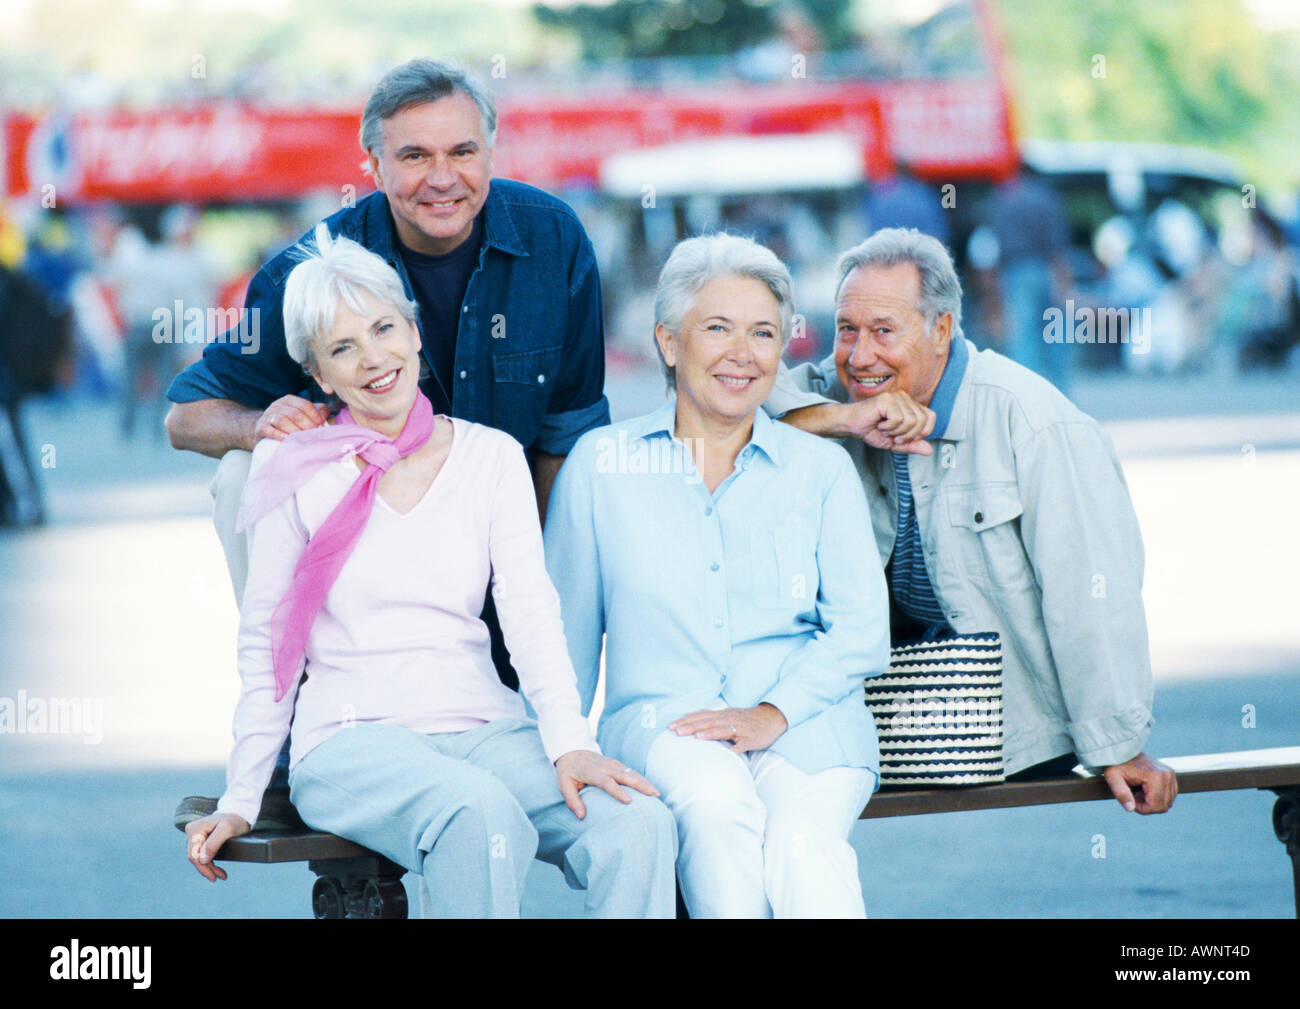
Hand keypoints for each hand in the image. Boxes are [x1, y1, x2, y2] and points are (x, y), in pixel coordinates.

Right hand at [185, 812, 249, 881]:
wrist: (239, 813)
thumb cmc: (235, 819)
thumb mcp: (227, 829)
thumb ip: (214, 843)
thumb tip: (202, 860)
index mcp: (196, 830)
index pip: (194, 854)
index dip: (203, 868)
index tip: (214, 877)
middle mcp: (192, 832)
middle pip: (195, 857)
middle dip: (207, 869)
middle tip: (220, 877)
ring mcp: (195, 835)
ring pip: (198, 857)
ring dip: (208, 868)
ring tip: (221, 875)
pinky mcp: (201, 838)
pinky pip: (202, 853)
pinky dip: (209, 862)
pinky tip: (216, 869)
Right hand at [253, 395, 329, 443]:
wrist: (266, 433)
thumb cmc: (290, 424)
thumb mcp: (302, 415)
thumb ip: (316, 411)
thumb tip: (327, 412)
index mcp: (289, 400)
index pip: (305, 405)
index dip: (315, 416)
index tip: (321, 426)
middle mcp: (276, 405)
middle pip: (295, 414)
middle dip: (307, 426)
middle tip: (313, 435)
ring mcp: (267, 416)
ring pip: (282, 421)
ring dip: (295, 431)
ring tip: (302, 439)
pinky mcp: (260, 428)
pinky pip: (270, 430)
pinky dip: (280, 435)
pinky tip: (288, 440)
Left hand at [554, 750, 660, 819]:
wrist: (572, 751)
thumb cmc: (568, 771)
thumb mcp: (563, 785)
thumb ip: (572, 800)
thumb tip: (581, 816)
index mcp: (591, 772)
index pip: (606, 781)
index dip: (617, 791)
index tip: (628, 801)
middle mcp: (605, 766)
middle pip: (624, 775)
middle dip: (640, 784)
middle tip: (653, 795)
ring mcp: (612, 764)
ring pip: (631, 772)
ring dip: (644, 782)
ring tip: (656, 793)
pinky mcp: (617, 764)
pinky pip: (631, 771)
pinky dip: (641, 779)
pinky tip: (650, 788)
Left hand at [668, 703, 787, 754]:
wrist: (771, 718)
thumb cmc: (746, 719)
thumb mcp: (727, 715)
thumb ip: (710, 718)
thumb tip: (689, 717)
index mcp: (722, 715)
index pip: (701, 716)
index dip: (686, 720)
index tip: (671, 726)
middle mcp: (729, 719)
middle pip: (707, 722)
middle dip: (691, 726)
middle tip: (676, 731)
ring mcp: (740, 729)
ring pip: (722, 730)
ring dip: (709, 733)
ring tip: (695, 737)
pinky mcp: (750, 738)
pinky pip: (742, 744)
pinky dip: (735, 747)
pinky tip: (728, 753)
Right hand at [845, 392, 934, 454]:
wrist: (851, 425)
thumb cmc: (871, 430)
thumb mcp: (895, 443)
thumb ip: (912, 445)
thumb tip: (929, 450)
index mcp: (909, 406)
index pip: (930, 416)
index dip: (923, 431)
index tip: (906, 438)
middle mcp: (905, 398)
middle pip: (922, 420)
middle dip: (908, 435)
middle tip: (894, 436)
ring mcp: (896, 397)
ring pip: (911, 420)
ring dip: (897, 431)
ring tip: (885, 430)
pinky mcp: (887, 399)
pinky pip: (898, 418)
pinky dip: (889, 427)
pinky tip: (880, 425)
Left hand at [1102, 752, 1177, 813]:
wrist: (1124, 751)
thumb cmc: (1117, 765)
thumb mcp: (1113, 778)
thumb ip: (1121, 793)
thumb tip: (1130, 808)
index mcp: (1155, 776)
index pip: (1155, 806)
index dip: (1142, 809)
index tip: (1131, 800)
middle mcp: (1167, 775)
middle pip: (1163, 806)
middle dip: (1147, 806)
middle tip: (1134, 795)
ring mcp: (1171, 775)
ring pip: (1167, 803)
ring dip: (1152, 802)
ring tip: (1139, 791)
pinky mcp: (1171, 775)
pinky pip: (1170, 796)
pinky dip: (1158, 797)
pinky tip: (1145, 789)